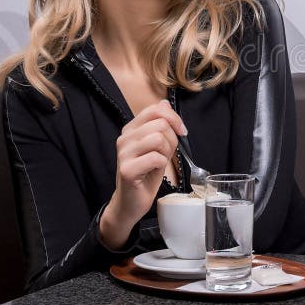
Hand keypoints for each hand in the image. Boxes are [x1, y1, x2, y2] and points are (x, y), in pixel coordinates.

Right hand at [100, 100, 186, 247]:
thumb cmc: (146, 174)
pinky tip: (153, 171)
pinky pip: (156, 158)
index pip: (155, 109)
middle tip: (167, 154)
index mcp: (131, 129)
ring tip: (159, 162)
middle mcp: (124, 138)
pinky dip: (162, 165)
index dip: (174, 118)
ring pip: (159, 139)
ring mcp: (123, 154)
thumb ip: (160, 125)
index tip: (181, 131)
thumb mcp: (158, 146)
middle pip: (160, 124)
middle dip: (173, 139)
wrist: (131, 202)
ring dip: (167, 152)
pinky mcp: (127, 169)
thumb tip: (165, 103)